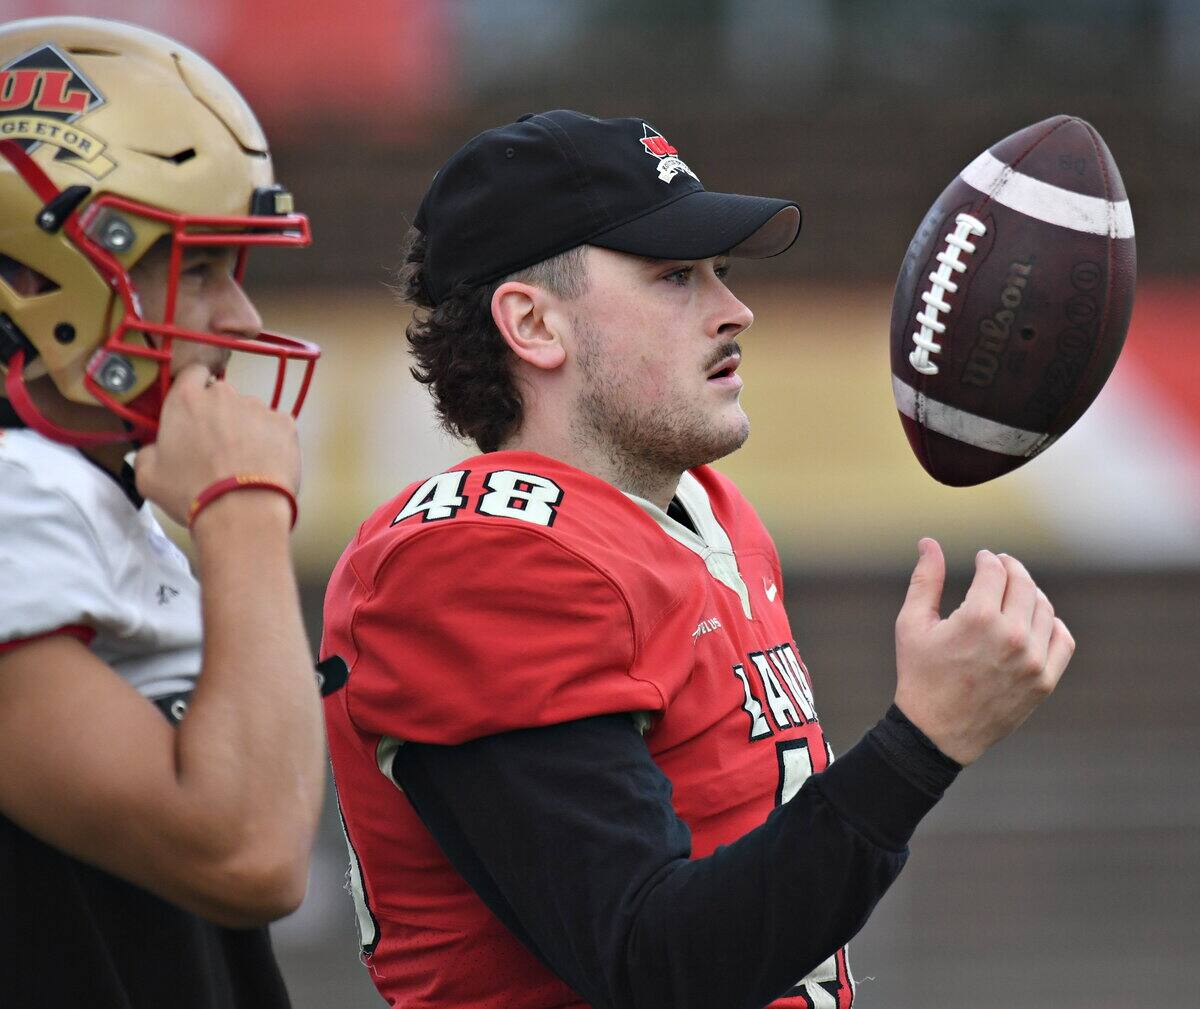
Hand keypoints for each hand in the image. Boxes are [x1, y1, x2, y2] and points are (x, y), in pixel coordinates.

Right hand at [134, 364, 300, 526]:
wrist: (243, 512)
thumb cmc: (191, 492)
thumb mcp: (148, 476)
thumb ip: (148, 450)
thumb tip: (156, 447)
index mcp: (186, 399)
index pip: (192, 373)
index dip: (194, 390)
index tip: (194, 411)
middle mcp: (224, 394)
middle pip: (222, 396)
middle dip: (220, 415)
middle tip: (217, 448)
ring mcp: (258, 407)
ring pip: (250, 412)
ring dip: (246, 429)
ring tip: (244, 463)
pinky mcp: (285, 424)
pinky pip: (275, 428)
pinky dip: (271, 442)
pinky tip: (265, 465)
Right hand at [893, 538, 1074, 765]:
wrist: (936, 732)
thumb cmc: (919, 674)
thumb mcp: (912, 624)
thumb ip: (925, 580)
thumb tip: (929, 542)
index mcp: (977, 618)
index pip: (995, 571)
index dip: (988, 560)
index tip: (982, 559)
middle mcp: (1011, 636)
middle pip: (1023, 584)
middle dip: (1011, 569)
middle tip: (1002, 566)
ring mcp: (1032, 660)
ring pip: (1044, 609)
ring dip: (1030, 594)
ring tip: (1014, 594)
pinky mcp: (1044, 681)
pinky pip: (1063, 640)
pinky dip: (1052, 624)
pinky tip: (1035, 620)